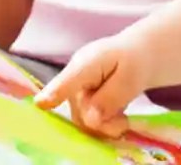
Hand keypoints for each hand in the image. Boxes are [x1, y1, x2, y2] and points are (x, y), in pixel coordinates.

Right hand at [33, 35, 151, 137]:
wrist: (139, 55)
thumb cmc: (135, 60)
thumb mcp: (130, 77)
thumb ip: (110, 98)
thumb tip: (91, 120)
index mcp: (85, 64)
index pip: (65, 81)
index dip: (53, 94)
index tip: (41, 105)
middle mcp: (74, 79)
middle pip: (78, 110)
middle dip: (101, 123)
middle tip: (123, 123)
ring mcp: (75, 92)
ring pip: (83, 121)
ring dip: (105, 126)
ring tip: (123, 120)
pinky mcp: (81, 103)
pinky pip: (87, 123)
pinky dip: (105, 126)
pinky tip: (118, 119)